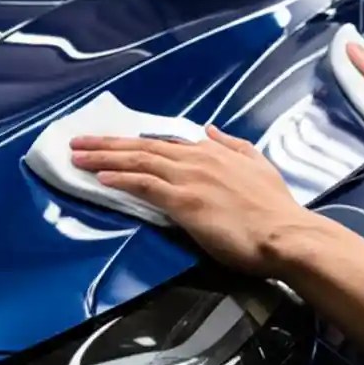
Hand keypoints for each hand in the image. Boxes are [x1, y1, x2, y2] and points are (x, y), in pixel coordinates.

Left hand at [70, 126, 329, 276]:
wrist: (286, 234)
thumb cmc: (275, 209)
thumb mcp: (258, 165)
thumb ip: (233, 146)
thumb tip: (210, 130)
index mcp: (213, 153)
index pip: (164, 143)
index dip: (134, 142)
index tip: (111, 141)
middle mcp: (196, 160)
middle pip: (142, 147)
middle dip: (106, 144)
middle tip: (77, 141)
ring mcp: (189, 179)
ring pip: (138, 161)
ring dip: (104, 158)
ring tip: (77, 156)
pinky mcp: (184, 202)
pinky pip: (144, 185)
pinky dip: (120, 178)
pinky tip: (101, 177)